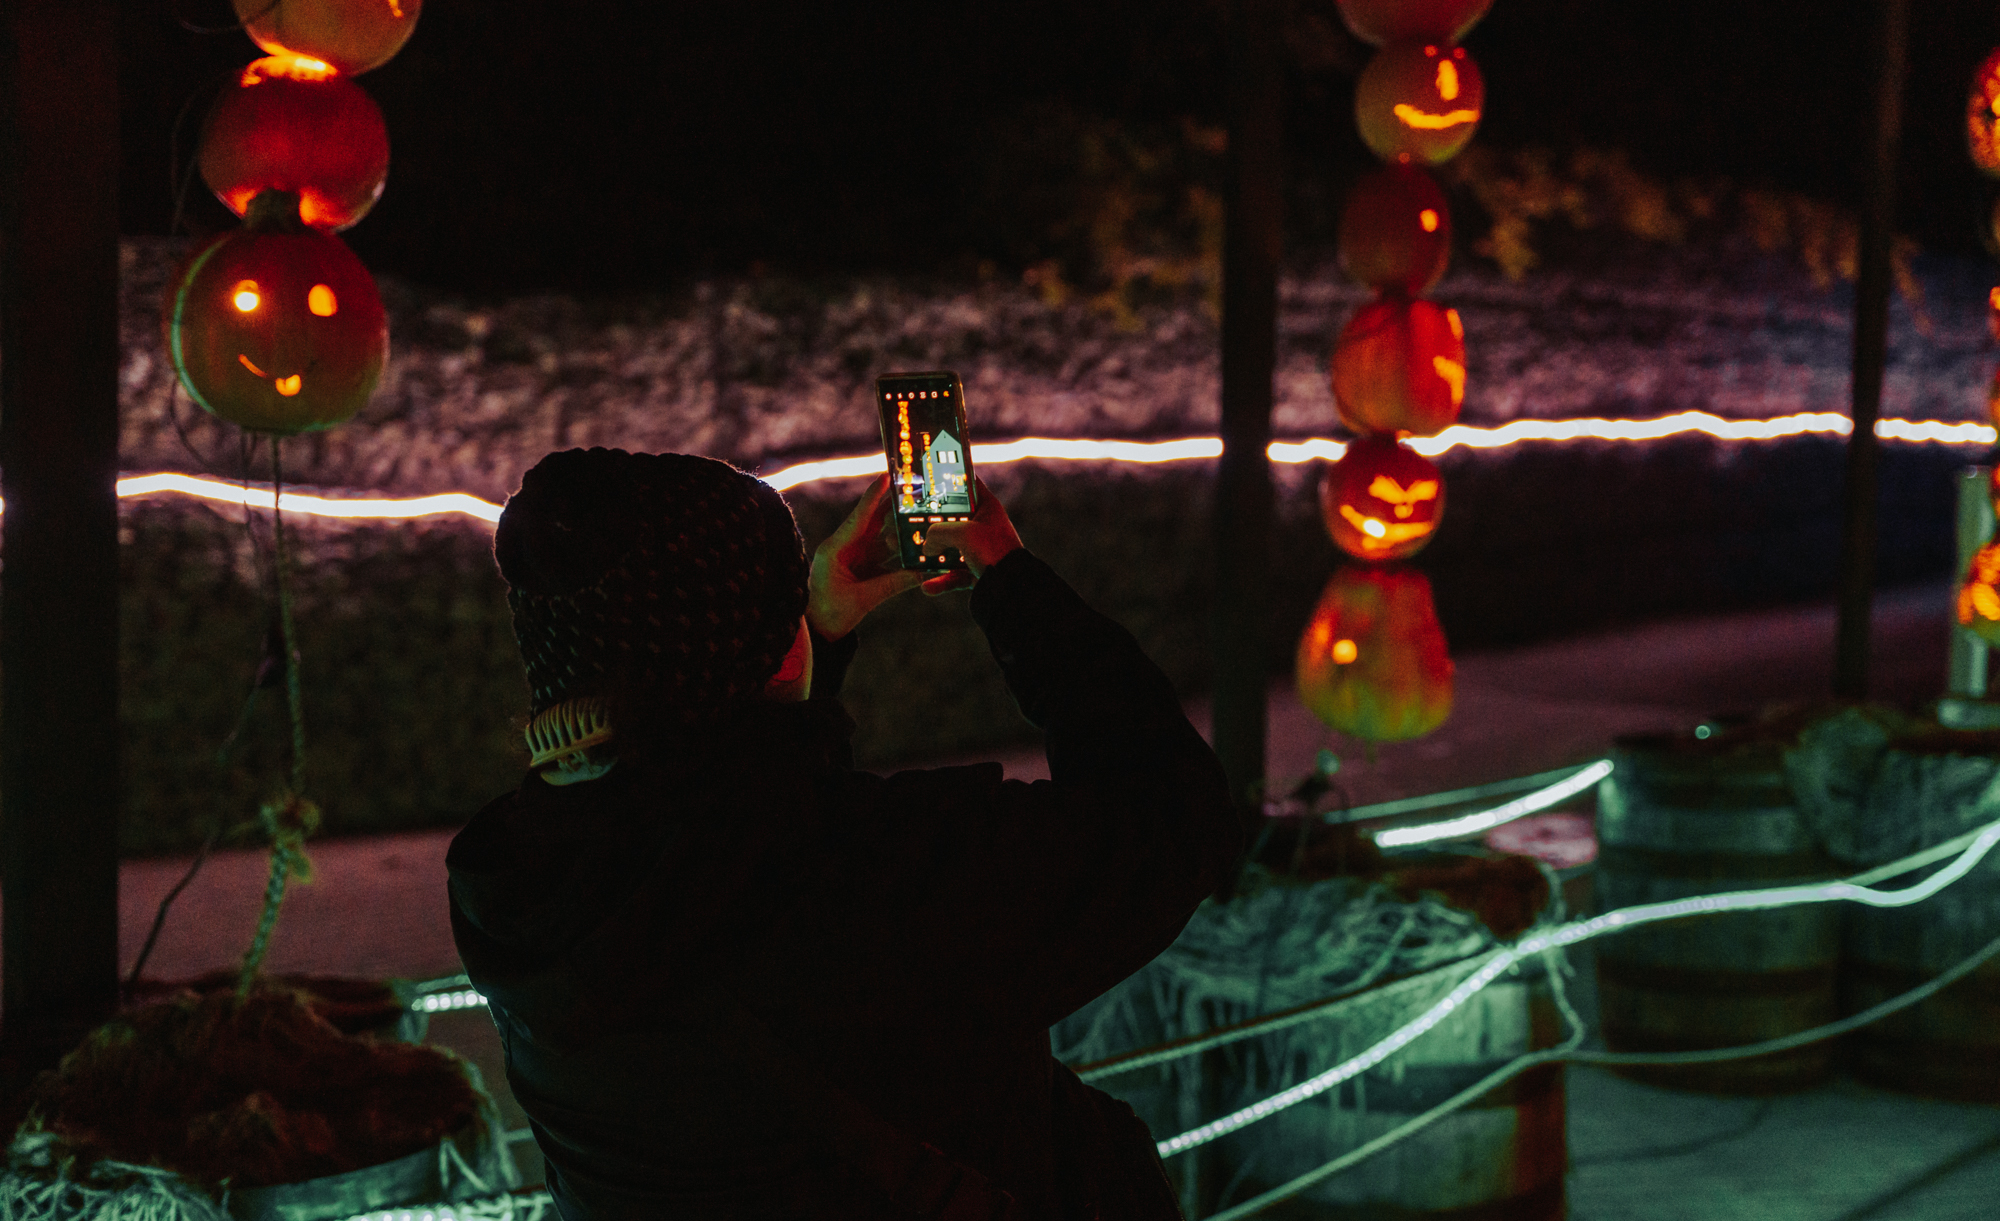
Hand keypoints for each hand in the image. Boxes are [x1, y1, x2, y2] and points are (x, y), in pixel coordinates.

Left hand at [809, 474, 924, 638]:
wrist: (816, 633)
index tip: (888, 476)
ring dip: (898, 530)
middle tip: (912, 490)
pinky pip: (880, 554)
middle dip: (891, 507)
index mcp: (835, 549)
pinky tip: (913, 544)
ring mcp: (850, 557)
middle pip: (871, 522)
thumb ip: (893, 584)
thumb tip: (922, 573)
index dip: (875, 496)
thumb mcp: (864, 599)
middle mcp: (842, 548)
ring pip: (878, 538)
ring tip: (920, 515)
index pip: (860, 517)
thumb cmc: (830, 615)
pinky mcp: (857, 568)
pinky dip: (896, 550)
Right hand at [918, 477, 1022, 594]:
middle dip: (932, 524)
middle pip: (952, 519)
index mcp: (987, 507)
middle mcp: (984, 526)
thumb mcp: (961, 533)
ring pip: (950, 549)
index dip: (949, 478)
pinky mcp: (978, 571)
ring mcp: (980, 549)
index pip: (967, 484)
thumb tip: (927, 546)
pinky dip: (941, 581)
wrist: (1012, 586)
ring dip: (932, 556)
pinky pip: (954, 575)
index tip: (929, 478)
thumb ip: (937, 533)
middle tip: (910, 521)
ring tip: (915, 559)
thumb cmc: (993, 550)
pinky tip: (927, 587)